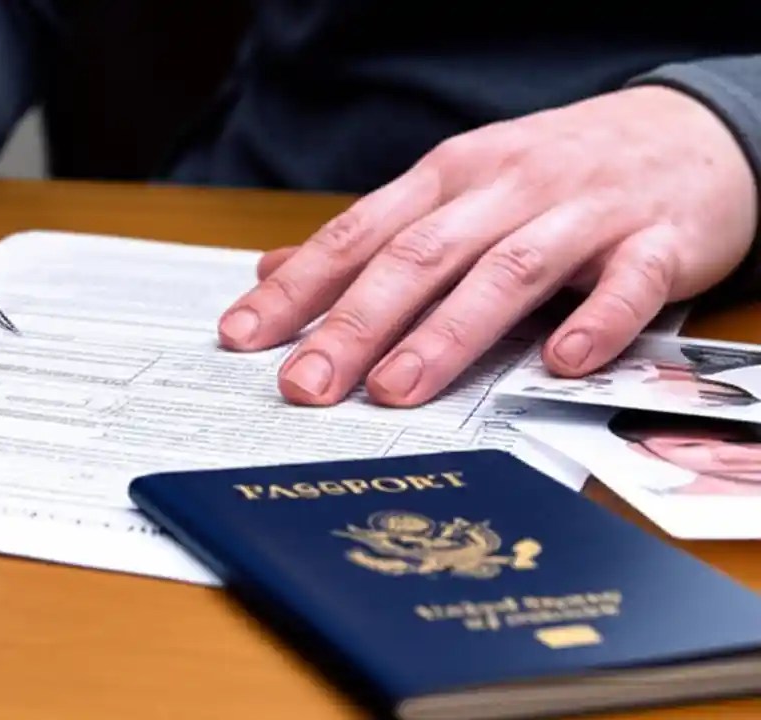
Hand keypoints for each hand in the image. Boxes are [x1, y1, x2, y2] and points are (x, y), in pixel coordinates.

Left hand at [219, 86, 758, 406]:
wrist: (690, 130)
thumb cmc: (555, 172)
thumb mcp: (458, 190)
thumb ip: (375, 237)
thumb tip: (274, 268)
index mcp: (448, 179)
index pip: (358, 235)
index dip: (297, 287)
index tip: (241, 336)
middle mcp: (504, 190)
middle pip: (418, 257)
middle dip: (355, 324)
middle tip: (305, 385)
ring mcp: (581, 212)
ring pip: (506, 271)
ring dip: (447, 332)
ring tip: (395, 387)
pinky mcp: (657, 239)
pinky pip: (628, 282)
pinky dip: (597, 321)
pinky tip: (561, 363)